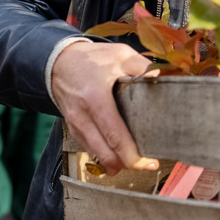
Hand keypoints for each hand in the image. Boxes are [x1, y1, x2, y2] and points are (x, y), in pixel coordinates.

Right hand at [51, 39, 159, 175]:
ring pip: (97, 155)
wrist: (59, 62)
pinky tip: (120, 153)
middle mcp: (82, 117)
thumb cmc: (90, 59)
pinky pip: (91, 149)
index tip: (150, 161)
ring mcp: (75, 126)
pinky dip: (105, 155)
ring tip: (137, 159)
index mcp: (95, 99)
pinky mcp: (74, 130)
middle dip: (128, 165)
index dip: (132, 155)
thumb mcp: (119, 54)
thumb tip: (160, 79)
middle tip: (149, 164)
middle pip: (105, 153)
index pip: (114, 135)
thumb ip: (141, 66)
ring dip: (116, 162)